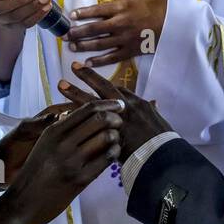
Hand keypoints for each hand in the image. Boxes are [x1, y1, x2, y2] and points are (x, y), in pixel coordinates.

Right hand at [1, 97, 124, 223]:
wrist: (21, 204)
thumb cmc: (35, 173)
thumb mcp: (44, 144)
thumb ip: (63, 130)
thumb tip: (88, 114)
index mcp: (53, 131)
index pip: (87, 109)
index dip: (108, 104)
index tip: (119, 105)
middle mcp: (62, 143)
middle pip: (100, 119)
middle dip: (116, 118)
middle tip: (120, 122)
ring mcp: (71, 162)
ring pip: (106, 137)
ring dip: (116, 136)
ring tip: (116, 139)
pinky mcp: (79, 180)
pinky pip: (106, 159)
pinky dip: (114, 153)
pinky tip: (112, 154)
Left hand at [58, 63, 173, 161]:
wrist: (163, 156)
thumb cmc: (162, 140)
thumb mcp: (159, 121)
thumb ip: (152, 110)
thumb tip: (154, 103)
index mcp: (137, 104)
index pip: (116, 88)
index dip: (101, 80)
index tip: (88, 72)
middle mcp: (125, 108)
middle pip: (104, 88)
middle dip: (88, 77)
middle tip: (73, 66)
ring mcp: (116, 120)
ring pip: (93, 103)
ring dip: (76, 93)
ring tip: (61, 84)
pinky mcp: (108, 134)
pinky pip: (88, 125)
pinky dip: (76, 120)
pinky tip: (62, 115)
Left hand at [67, 0, 168, 66]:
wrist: (177, 22)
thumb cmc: (162, 3)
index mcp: (123, 7)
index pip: (97, 10)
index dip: (82, 13)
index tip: (71, 15)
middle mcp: (121, 23)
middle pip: (94, 29)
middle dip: (77, 32)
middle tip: (64, 35)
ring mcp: (125, 39)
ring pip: (100, 44)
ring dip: (84, 46)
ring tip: (71, 47)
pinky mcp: (132, 50)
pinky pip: (113, 57)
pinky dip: (100, 60)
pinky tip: (89, 62)